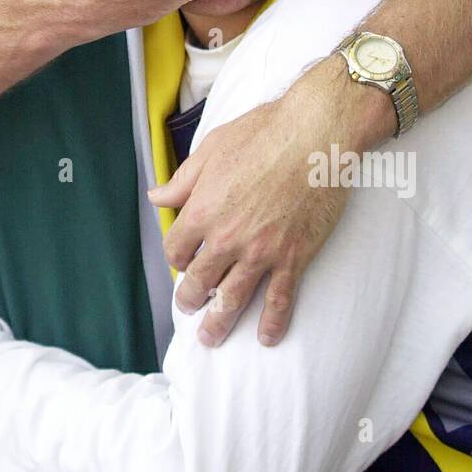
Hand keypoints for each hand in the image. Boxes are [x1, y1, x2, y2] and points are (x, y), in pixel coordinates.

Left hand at [150, 58, 353, 346]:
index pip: (177, 249)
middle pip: (199, 281)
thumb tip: (156, 197)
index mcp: (202, 209)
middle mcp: (227, 237)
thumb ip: (182, 181)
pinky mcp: (293, 257)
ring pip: (233, 299)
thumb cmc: (262, 133)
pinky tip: (266, 338)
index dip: (176, 258)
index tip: (182, 262)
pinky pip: (279, 299)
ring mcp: (261, 251)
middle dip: (191, 299)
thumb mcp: (211, 149)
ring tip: (211, 337)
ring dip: (219, 323)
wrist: (315, 134)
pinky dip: (271, 323)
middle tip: (189, 308)